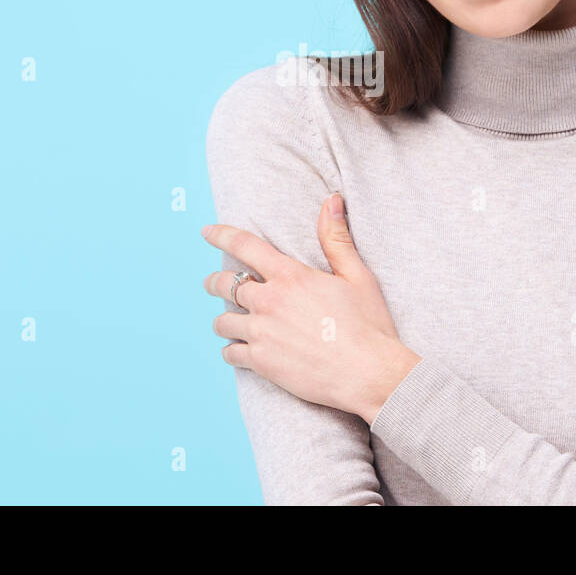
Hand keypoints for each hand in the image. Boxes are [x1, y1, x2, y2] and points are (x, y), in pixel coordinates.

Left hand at [201, 192, 421, 422]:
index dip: (222, 236)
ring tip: (224, 323)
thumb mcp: (357, 276)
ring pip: (223, 322)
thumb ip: (336, 238)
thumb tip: (331, 200)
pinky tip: (235, 351)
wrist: (368, 373)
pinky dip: (230, 351)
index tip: (207, 232)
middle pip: (225, 285)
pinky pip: (230, 353)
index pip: (245, 246)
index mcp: (290, 276)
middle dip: (214, 282)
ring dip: (222, 320)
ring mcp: (262, 333)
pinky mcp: (262, 362)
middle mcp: (269, 301)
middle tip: (210, 284)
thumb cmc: (368, 325)